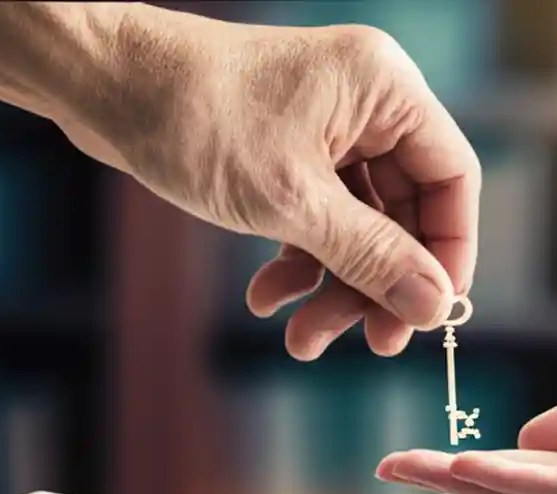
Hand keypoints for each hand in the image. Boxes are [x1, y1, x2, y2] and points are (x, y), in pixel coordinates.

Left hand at [51, 5, 479, 359]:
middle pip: (404, 212)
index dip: (449, 253)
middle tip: (367, 345)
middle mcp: (364, 104)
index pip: (452, 178)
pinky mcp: (287, 152)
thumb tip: (434, 308)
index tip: (430, 317)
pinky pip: (316, 219)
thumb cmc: (195, 119)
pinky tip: (266, 299)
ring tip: (301, 338)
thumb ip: (371, 257)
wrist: (103, 85)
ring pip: (357, 225)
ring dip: (333, 286)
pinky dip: (297, 263)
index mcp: (385, 90)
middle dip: (378, 283)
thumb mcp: (292, 202)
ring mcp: (325, 128)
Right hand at [375, 336, 556, 493]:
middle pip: (511, 488)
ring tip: (412, 467)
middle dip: (446, 479)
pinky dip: (515, 476)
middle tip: (386, 468)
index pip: (519, 469)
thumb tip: (521, 437)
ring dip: (466, 482)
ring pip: (528, 493)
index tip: (411, 455)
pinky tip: (472, 465)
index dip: (464, 464)